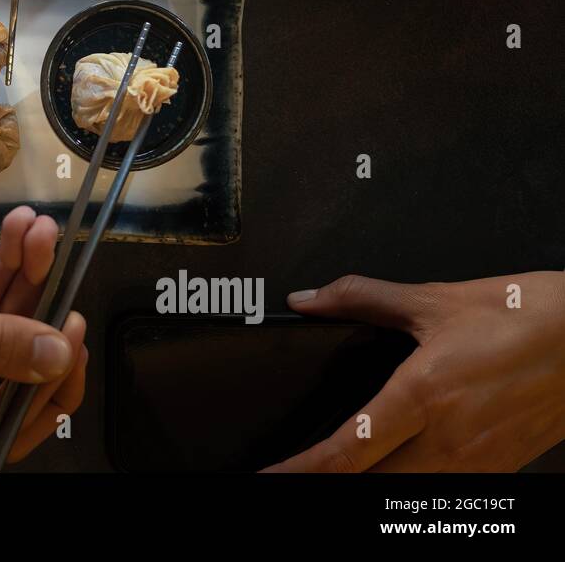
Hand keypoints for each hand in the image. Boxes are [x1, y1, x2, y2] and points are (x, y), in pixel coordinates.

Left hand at [264, 272, 564, 471]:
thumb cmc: (527, 317)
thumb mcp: (435, 299)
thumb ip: (362, 299)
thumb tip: (310, 300)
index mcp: (424, 395)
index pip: (345, 450)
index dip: (300, 471)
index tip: (269, 476)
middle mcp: (449, 439)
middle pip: (371, 486)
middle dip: (328, 485)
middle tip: (292, 476)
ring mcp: (477, 461)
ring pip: (407, 498)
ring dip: (370, 487)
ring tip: (337, 476)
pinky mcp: (500, 468)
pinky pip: (445, 495)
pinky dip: (412, 490)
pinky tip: (396, 474)